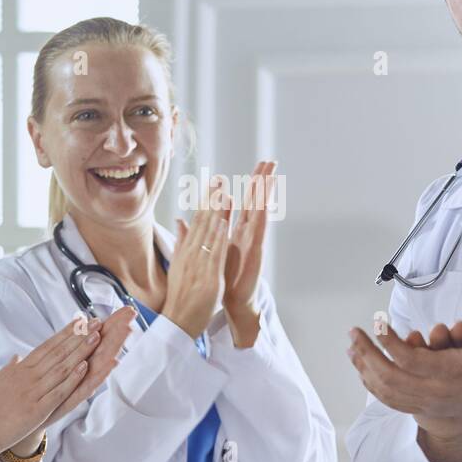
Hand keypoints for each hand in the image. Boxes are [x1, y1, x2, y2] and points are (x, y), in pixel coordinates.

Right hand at [0, 306, 134, 458]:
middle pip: (58, 352)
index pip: (46, 346)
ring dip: (80, 351)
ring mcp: (32, 392)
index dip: (65, 333)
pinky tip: (85, 367)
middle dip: (78, 337)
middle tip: (96, 322)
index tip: (79, 322)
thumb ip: (9, 369)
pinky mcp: (36, 410)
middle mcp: (27, 376)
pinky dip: (73, 378)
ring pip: (61, 368)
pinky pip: (58, 391)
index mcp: (19, 370)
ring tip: (96, 337)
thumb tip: (16, 356)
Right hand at [164, 181, 230, 339]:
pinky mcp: (208, 277)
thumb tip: (180, 221)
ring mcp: (199, 265)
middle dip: (211, 200)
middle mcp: (191, 255)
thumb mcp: (180, 265)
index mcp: (186, 252)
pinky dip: (218, 238)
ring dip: (216, 213)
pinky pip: (214, 254)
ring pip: (209, 234)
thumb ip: (182, 242)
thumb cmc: (181, 296)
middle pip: (202, 224)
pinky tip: (224, 223)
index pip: (197, 223)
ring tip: (223, 193)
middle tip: (219, 179)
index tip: (212, 185)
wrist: (178, 322)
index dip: (205, 203)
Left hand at [221, 160, 275, 347]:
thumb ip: (206, 230)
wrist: (234, 300)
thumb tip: (190, 216)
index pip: (247, 200)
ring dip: (266, 194)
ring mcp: (254, 241)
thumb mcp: (213, 248)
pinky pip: (259, 232)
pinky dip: (261, 218)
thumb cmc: (226, 275)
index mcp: (239, 229)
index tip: (258, 166)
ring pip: (261, 212)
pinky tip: (265, 204)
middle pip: (257, 201)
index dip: (251, 183)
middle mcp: (249, 232)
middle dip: (263, 181)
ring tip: (271, 175)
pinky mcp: (256, 253)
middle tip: (271, 161)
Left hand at [347, 299, 461, 422]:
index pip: (410, 361)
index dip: (389, 342)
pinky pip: (392, 401)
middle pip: (390, 378)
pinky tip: (364, 370)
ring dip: (365, 370)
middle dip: (368, 354)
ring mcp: (429, 403)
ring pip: (387, 393)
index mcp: (452, 373)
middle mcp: (436, 392)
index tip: (378, 323)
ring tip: (352, 349)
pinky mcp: (425, 409)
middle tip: (353, 333)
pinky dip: (374, 386)